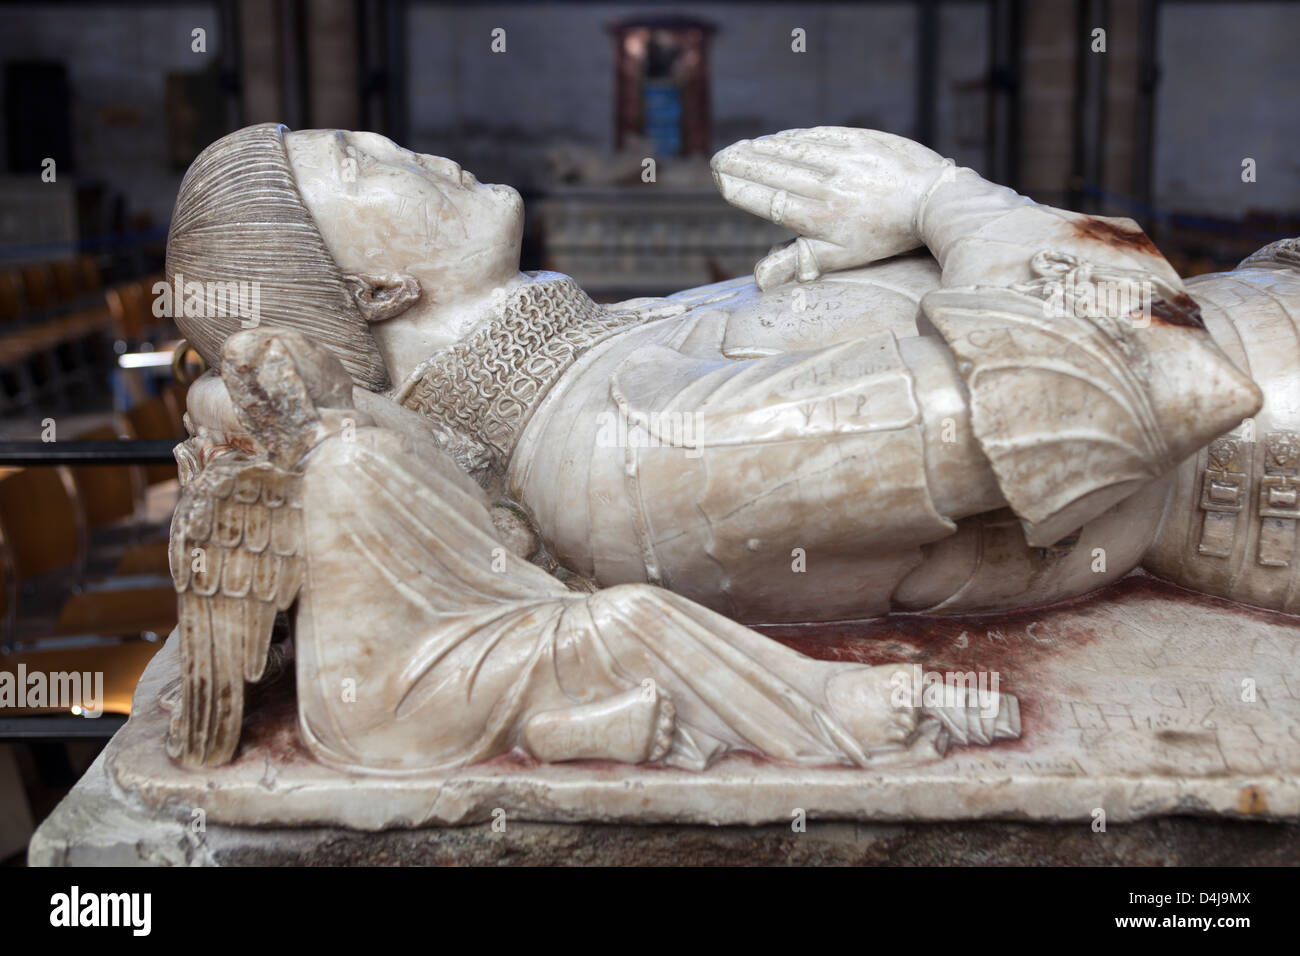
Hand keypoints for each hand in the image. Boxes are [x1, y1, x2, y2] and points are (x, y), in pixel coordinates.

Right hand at [710, 127, 950, 288]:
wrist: (935, 202)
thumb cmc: (885, 235)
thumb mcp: (841, 257)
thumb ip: (797, 262)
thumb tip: (758, 279)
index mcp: (821, 219)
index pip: (769, 201)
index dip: (741, 189)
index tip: (721, 180)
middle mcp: (828, 187)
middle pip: (774, 173)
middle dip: (742, 165)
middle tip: (718, 161)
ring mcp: (844, 160)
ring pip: (792, 152)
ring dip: (762, 149)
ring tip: (740, 148)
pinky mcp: (859, 139)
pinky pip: (817, 137)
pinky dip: (793, 138)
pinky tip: (778, 139)